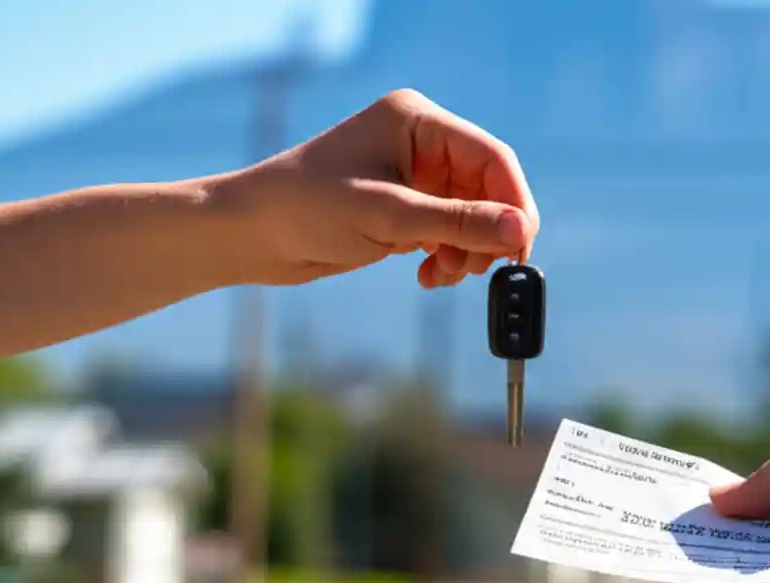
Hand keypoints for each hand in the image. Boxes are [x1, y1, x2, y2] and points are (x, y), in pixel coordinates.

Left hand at [205, 89, 538, 286]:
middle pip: (486, 188)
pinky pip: (447, 232)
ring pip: (470, 215)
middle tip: (476, 270)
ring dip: (467, 251)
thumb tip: (519, 231)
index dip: (513, 203)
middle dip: (486, 233)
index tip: (520, 248)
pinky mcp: (401, 208)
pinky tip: (429, 275)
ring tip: (442, 274)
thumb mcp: (387, 216)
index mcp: (416, 121)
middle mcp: (419, 142)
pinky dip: (447, 256)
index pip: (491, 157)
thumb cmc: (306, 209)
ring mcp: (411, 176)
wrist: (249, 234)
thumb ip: (457, 222)